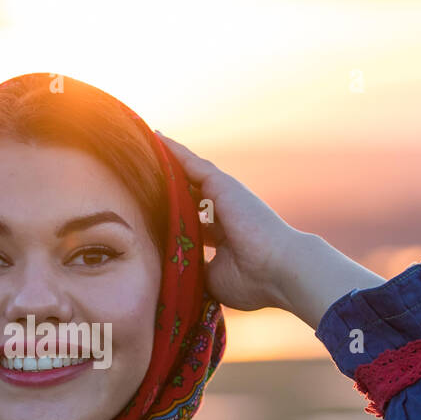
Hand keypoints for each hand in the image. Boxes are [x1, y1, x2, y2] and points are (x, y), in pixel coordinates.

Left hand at [156, 132, 384, 326]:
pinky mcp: (221, 184)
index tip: (153, 216)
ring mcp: (224, 196)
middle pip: (188, 196)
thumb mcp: (214, 278)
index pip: (194, 223)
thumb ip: (194, 268)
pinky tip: (155, 138)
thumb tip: (171, 269)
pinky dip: (173, 150)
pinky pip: (190, 162)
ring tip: (141, 150)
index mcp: (225, 236)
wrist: (281, 270)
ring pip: (188, 175)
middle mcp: (224, 212)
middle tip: (139, 178)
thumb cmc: (254, 281)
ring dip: (166, 163)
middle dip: (167, 188)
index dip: (175, 218)